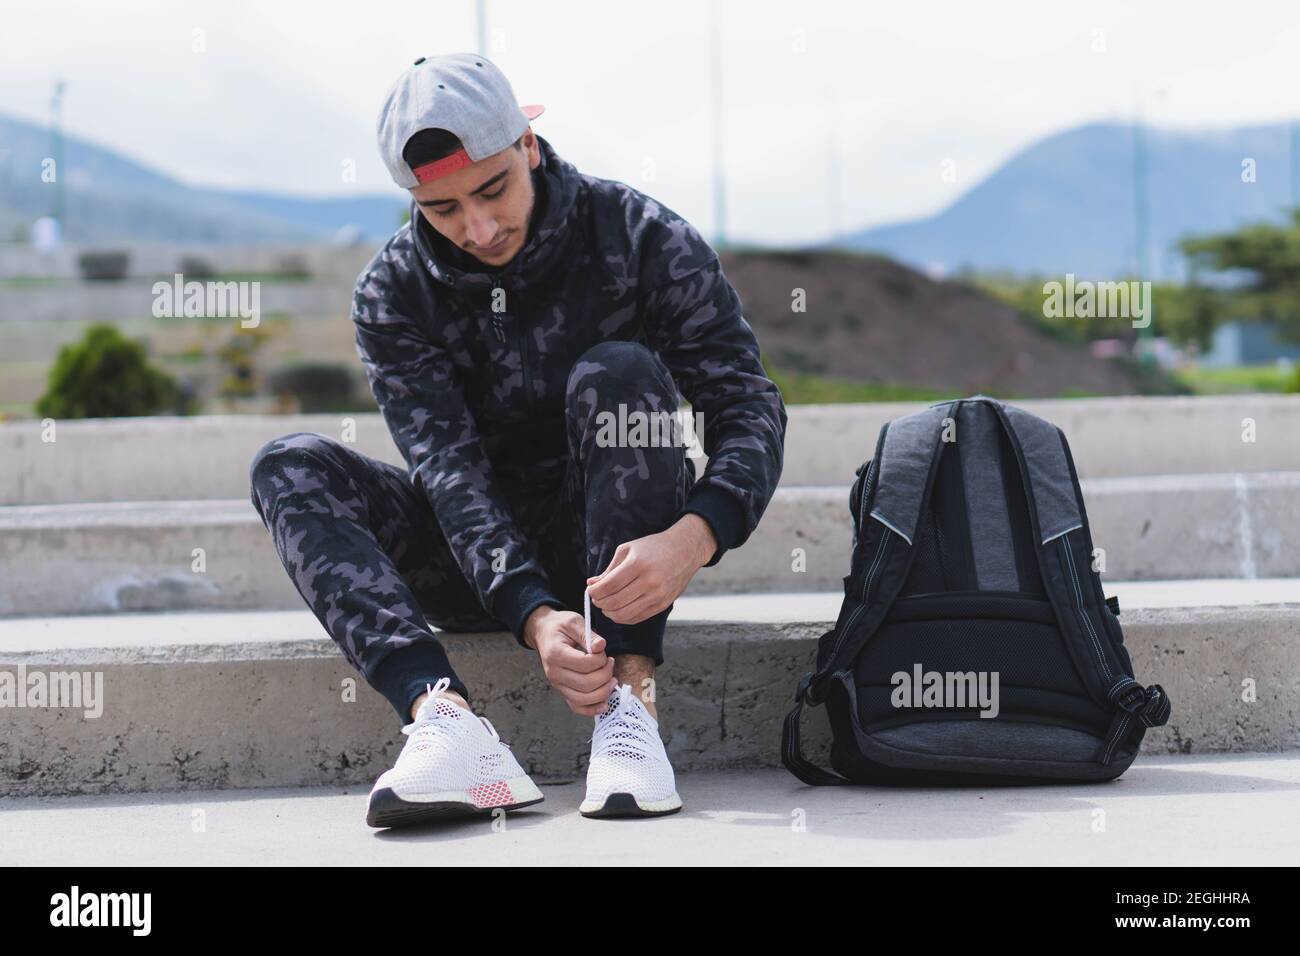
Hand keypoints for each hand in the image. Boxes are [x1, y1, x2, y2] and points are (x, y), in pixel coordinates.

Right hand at [525, 606, 616, 715]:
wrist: (544, 633)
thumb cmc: (560, 627)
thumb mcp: (574, 621)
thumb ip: (588, 634)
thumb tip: (601, 646)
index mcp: (555, 654)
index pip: (585, 664)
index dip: (600, 659)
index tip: (603, 651)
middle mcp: (554, 673)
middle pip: (586, 684)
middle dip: (605, 675)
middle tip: (610, 662)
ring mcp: (557, 685)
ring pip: (583, 699)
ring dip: (603, 692)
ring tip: (611, 679)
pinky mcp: (562, 691)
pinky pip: (577, 707)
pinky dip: (592, 708)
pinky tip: (604, 703)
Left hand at [585, 516, 715, 625]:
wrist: (685, 550)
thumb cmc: (654, 547)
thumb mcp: (629, 549)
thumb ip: (610, 569)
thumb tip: (592, 584)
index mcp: (638, 564)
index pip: (609, 586)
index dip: (595, 592)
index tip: (590, 590)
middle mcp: (649, 582)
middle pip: (614, 602)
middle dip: (599, 603)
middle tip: (596, 599)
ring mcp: (657, 596)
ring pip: (624, 615)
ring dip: (609, 613)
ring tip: (606, 605)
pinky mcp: (663, 605)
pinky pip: (637, 618)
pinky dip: (623, 617)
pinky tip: (619, 609)